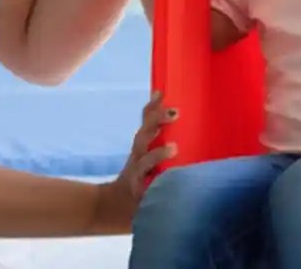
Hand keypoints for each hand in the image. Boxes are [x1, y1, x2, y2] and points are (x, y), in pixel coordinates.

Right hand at [93, 91, 177, 232]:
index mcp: (142, 145)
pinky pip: (147, 188)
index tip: (161, 92)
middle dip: (156, 121)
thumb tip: (185, 122)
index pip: (146, 121)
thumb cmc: (143, 178)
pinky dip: (154, 184)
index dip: (152, 107)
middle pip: (144, 135)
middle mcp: (138, 157)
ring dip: (158, 154)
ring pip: (144, 160)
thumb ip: (163, 142)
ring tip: (173, 148)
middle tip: (174, 112)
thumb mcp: (151, 157)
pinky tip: (166, 182)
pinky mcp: (139, 194)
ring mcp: (137, 175)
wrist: (115, 206)